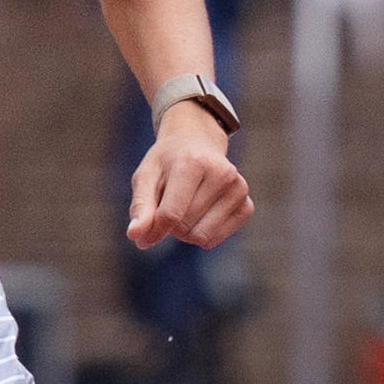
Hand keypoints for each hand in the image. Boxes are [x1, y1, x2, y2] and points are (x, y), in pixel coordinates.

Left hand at [127, 101, 253, 249]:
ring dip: (185, 231)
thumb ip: (140, 207)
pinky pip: (215, 239)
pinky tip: (200, 212)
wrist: (197, 144)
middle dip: (170, 225)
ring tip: (184, 206)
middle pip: (184, 227)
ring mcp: (239, 189)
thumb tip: (136, 236)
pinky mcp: (247, 205)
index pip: (171, 215)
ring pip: (201, 237)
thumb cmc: (166, 163)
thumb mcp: (145, 177)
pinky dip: (201, 234)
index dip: (153, 229)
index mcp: (194, 163)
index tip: (143, 229)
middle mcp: (223, 174)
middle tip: (169, 202)